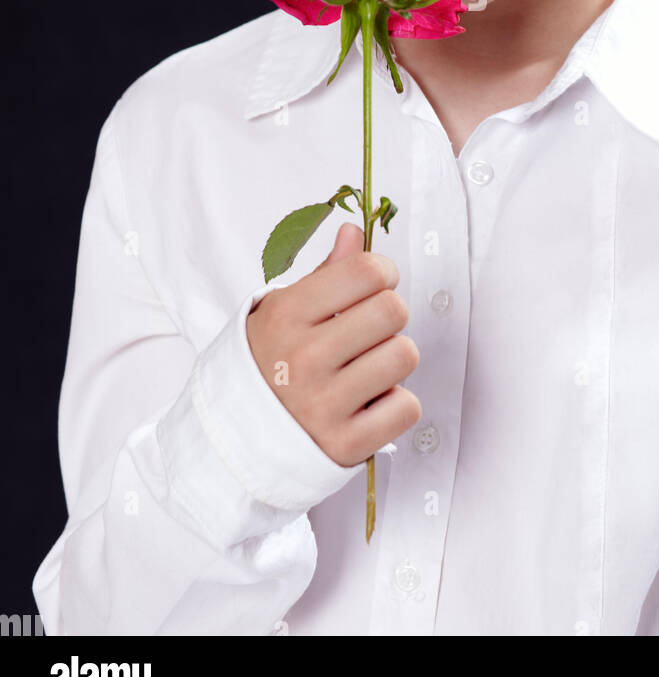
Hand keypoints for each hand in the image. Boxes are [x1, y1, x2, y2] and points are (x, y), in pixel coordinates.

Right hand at [246, 221, 421, 466]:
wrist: (233, 438)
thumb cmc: (264, 365)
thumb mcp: (281, 310)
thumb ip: (325, 273)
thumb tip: (354, 232)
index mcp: (286, 315)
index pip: (366, 271)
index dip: (382, 273)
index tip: (374, 285)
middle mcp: (304, 358)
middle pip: (393, 310)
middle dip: (388, 317)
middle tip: (367, 331)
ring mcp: (324, 405)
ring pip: (405, 355)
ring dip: (392, 360)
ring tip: (365, 368)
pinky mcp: (345, 445)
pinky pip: (407, 406)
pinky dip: (395, 404)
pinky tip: (368, 403)